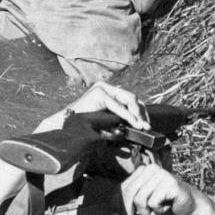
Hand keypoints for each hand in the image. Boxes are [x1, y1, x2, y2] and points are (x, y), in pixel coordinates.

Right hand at [34, 82, 148, 134]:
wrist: (67, 124)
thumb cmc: (87, 124)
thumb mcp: (108, 120)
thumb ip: (121, 118)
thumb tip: (140, 124)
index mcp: (109, 91)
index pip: (131, 99)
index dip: (141, 112)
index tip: (147, 124)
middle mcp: (107, 87)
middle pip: (132, 98)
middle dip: (142, 113)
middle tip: (147, 127)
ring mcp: (103, 88)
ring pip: (129, 99)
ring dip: (137, 114)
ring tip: (141, 126)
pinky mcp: (99, 92)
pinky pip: (118, 105)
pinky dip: (127, 115)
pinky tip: (133, 123)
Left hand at [117, 163, 196, 214]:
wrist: (190, 206)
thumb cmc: (165, 204)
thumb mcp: (144, 202)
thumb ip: (130, 202)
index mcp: (142, 170)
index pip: (121, 187)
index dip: (116, 205)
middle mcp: (150, 169)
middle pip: (128, 193)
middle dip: (127, 212)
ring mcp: (161, 174)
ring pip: (139, 199)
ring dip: (146, 213)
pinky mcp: (170, 183)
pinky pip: (153, 202)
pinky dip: (158, 211)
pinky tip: (166, 209)